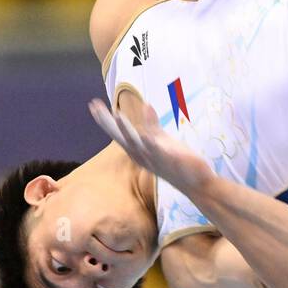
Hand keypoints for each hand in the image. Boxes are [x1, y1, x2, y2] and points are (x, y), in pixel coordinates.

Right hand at [88, 98, 210, 190]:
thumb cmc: (175, 161)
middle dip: (107, 122)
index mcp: (138, 150)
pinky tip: (145, 133)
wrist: (194, 183)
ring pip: (136, 144)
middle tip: (94, 106)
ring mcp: (154, 159)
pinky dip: (151, 142)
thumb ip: (152, 124)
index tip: (93, 104)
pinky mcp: (169, 160)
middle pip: (120, 137)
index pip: (117, 133)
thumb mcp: (161, 140)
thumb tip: (146, 105)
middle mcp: (141, 155)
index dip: (105, 120)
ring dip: (126, 130)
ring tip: (117, 114)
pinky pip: (157, 151)